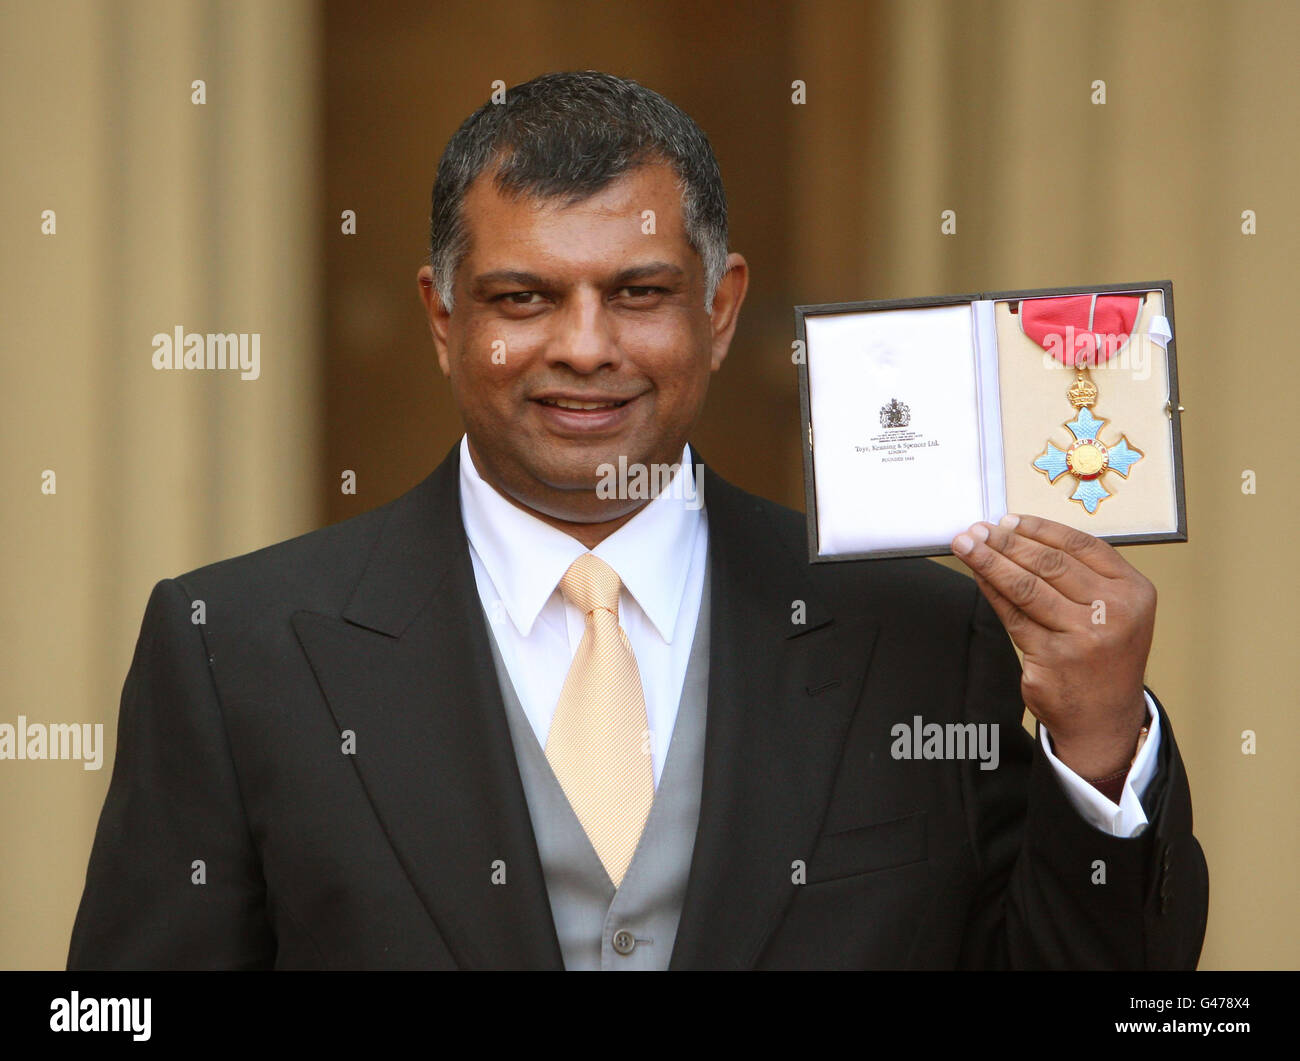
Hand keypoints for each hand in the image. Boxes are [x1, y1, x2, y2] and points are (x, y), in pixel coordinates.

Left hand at [951, 514, 1153, 778]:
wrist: (1105, 719)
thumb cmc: (1104, 655)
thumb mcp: (1113, 610)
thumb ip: (1082, 575)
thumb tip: (1021, 535)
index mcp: (1134, 591)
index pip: (1081, 546)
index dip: (1040, 528)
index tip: (1009, 519)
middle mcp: (1114, 612)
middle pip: (1050, 563)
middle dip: (1007, 542)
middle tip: (978, 528)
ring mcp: (1083, 637)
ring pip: (1026, 587)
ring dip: (990, 561)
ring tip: (967, 544)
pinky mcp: (1052, 658)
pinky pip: (1013, 616)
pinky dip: (991, 592)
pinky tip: (978, 576)